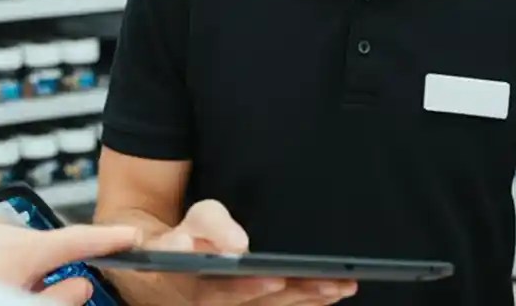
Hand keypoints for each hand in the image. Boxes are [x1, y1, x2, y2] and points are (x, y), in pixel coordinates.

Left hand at [0, 214, 139, 304]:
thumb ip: (61, 299)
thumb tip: (81, 283)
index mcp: (18, 250)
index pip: (77, 239)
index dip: (109, 239)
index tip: (130, 236)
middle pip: (44, 246)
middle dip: (48, 271)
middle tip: (42, 294)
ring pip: (17, 247)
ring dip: (20, 269)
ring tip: (1, 293)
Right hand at [148, 200, 356, 305]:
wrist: (173, 262)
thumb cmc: (188, 236)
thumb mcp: (195, 218)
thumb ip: (212, 225)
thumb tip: (237, 246)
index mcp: (189, 281)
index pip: (216, 290)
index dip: (245, 288)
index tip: (274, 279)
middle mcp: (209, 303)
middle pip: (254, 305)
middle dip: (294, 294)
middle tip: (328, 283)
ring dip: (307, 299)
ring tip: (342, 286)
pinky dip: (307, 301)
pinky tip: (333, 292)